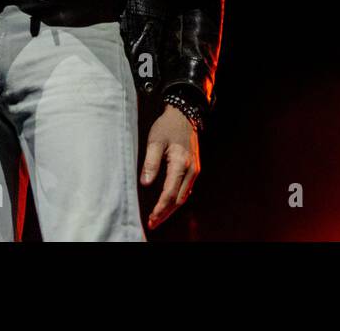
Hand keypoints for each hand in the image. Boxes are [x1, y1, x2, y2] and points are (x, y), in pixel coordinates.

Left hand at [140, 103, 199, 229]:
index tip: (151, 218)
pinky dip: (177, 200)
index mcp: (181, 164)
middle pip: (179, 199)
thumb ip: (150, 163)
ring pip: (183, 196)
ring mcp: (194, 170)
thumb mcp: (155, 141)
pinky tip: (168, 205)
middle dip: (165, 213)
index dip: (160, 208)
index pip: (170, 193)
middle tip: (152, 223)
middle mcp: (191, 170)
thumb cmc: (167, 127)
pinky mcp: (194, 169)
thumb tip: (145, 183)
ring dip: (171, 209)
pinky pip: (186, 189)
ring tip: (158, 218)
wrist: (184, 115)